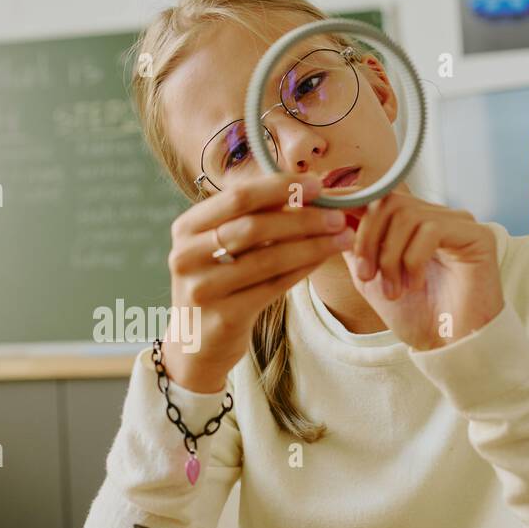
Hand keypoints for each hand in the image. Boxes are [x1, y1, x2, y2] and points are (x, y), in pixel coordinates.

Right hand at [162, 172, 353, 390]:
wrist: (196, 343)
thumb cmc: (218, 283)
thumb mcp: (221, 246)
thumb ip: (253, 216)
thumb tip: (306, 186)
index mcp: (186, 228)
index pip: (238, 197)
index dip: (281, 187)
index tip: (317, 184)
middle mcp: (186, 256)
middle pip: (253, 227)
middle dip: (302, 218)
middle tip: (338, 215)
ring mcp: (202, 289)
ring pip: (268, 259)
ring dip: (311, 245)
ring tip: (342, 238)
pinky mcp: (223, 317)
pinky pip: (273, 287)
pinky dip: (302, 270)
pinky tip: (322, 260)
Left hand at [342, 191, 504, 350]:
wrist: (449, 346)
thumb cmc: (416, 316)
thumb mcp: (371, 280)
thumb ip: (355, 249)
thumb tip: (333, 220)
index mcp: (413, 224)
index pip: (379, 197)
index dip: (352, 209)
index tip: (330, 232)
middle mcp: (436, 217)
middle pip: (389, 201)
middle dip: (368, 239)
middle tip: (365, 275)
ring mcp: (458, 223)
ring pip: (407, 216)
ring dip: (391, 257)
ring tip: (393, 290)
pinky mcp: (476, 235)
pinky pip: (432, 230)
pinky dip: (414, 260)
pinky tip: (416, 285)